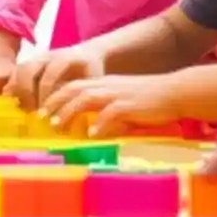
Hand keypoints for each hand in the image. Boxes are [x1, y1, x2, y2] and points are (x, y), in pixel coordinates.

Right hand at [12, 46, 104, 110]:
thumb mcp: (94, 80)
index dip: (44, 92)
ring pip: (18, 70)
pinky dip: (13, 88)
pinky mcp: (31, 63)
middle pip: (27, 69)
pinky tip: (20, 104)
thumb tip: (72, 115)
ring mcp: (37, 58)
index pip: (49, 73)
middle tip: (30, 111)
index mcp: (65, 58)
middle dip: (25, 91)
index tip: (44, 111)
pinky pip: (15, 73)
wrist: (88, 53)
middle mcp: (48, 55)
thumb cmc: (92, 71)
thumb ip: (83, 93)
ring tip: (24, 109)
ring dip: (17, 91)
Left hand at [42, 74, 178, 136]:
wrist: (175, 91)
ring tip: (57, 125)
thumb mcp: (122, 98)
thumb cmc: (149, 99)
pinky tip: (91, 134)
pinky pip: (111, 113)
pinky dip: (99, 123)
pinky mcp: (131, 105)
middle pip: (74, 89)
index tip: (42, 110)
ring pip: (87, 98)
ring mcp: (119, 94)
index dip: (55, 96)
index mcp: (104, 83)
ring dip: (69, 111)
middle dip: (55, 102)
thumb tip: (90, 124)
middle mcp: (108, 86)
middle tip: (41, 117)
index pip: (74, 85)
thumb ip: (105, 107)